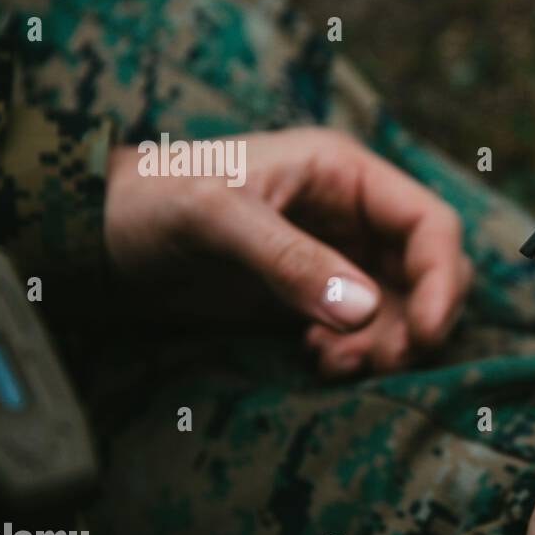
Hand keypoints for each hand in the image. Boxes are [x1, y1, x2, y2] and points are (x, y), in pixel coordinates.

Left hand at [105, 128, 471, 375]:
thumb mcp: (214, 218)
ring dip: (383, 345)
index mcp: (345, 175)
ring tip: (329, 360)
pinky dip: (356, 353)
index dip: (442, 280)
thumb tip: (363, 310)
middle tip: (373, 360)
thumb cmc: (147, 200)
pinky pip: (365, 332)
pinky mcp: (314, 297)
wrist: (91, 234)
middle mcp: (353, 215)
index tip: (426, 333)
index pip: (430, 224)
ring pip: (401, 309)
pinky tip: (315, 357)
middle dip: (415, 322)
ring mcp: (337, 259)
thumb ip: (289, 260)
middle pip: (428, 274)